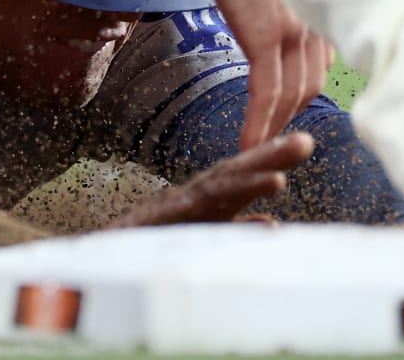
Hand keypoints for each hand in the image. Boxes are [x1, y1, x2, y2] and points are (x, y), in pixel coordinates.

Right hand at [107, 132, 313, 227]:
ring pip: (213, 194)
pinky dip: (214, 220)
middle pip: (231, 174)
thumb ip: (236, 229)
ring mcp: (174, 213)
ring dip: (245, 183)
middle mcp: (192, 200)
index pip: (240, 174)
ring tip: (278, 179)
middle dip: (267, 156)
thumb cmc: (149, 247)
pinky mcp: (158, 231)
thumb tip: (272, 224)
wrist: (98, 261)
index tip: (303, 142)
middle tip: (305, 142)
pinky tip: (248, 222)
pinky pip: (188, 224)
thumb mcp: (201, 236)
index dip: (269, 157)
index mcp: (207, 201)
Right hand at [197, 0, 334, 151]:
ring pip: (292, 93)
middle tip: (270, 138)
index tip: (289, 111)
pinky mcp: (267, 35)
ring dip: (273, 127)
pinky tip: (246, 143)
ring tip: (255, 151)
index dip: (304, 92)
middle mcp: (315, 22)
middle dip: (289, 116)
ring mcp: (294, 31)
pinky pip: (265, 90)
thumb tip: (272, 0)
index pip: (319, 63)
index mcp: (319, 8)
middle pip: (309, 84)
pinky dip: (257, 122)